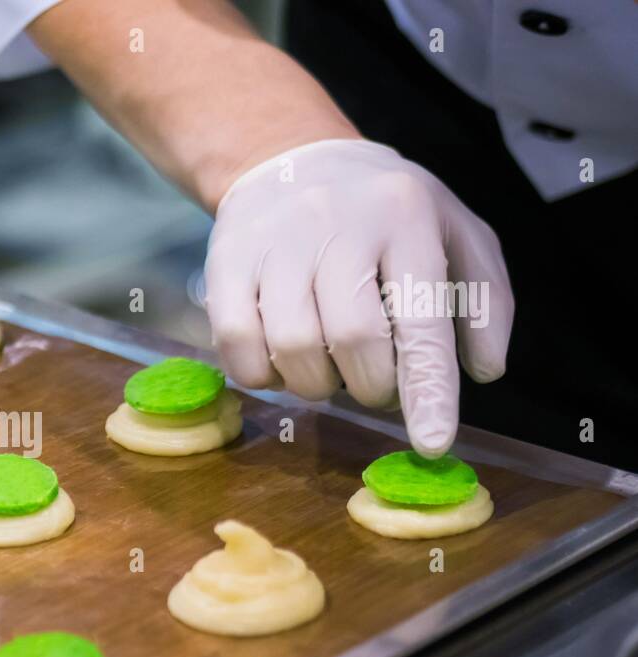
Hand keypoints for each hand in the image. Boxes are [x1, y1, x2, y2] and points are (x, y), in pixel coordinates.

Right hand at [203, 139, 512, 456]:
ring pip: (292, 349)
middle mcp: (337, 225)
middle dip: (369, 385)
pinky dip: (263, 375)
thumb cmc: (381, 210)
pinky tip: (280, 359)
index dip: (427, 388)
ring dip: (316, 383)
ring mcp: (275, 244)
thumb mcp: (453, 229)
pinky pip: (238, 348)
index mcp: (406, 217)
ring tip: (326, 364)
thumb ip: (485, 298)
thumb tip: (484, 370)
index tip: (431, 443)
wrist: (286, 158)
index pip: (421, 316)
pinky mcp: (226, 263)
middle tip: (371, 379)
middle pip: (352, 340)